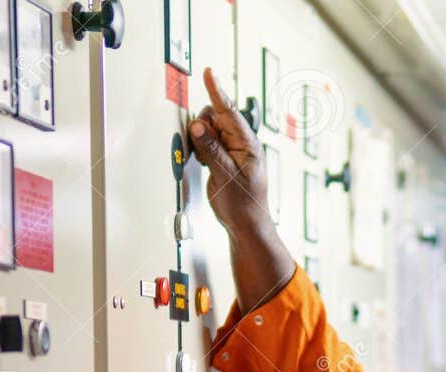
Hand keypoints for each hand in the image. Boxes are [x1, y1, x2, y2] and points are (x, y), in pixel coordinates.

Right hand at [187, 68, 270, 238]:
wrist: (247, 224)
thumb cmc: (244, 204)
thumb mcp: (225, 176)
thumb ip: (212, 149)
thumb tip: (199, 125)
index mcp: (247, 144)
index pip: (229, 112)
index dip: (218, 91)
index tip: (209, 73)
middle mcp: (241, 142)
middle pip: (214, 117)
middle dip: (203, 127)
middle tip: (202, 151)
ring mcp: (232, 149)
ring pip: (208, 129)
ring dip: (201, 140)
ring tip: (207, 162)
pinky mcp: (224, 157)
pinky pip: (207, 142)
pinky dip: (201, 148)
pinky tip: (206, 164)